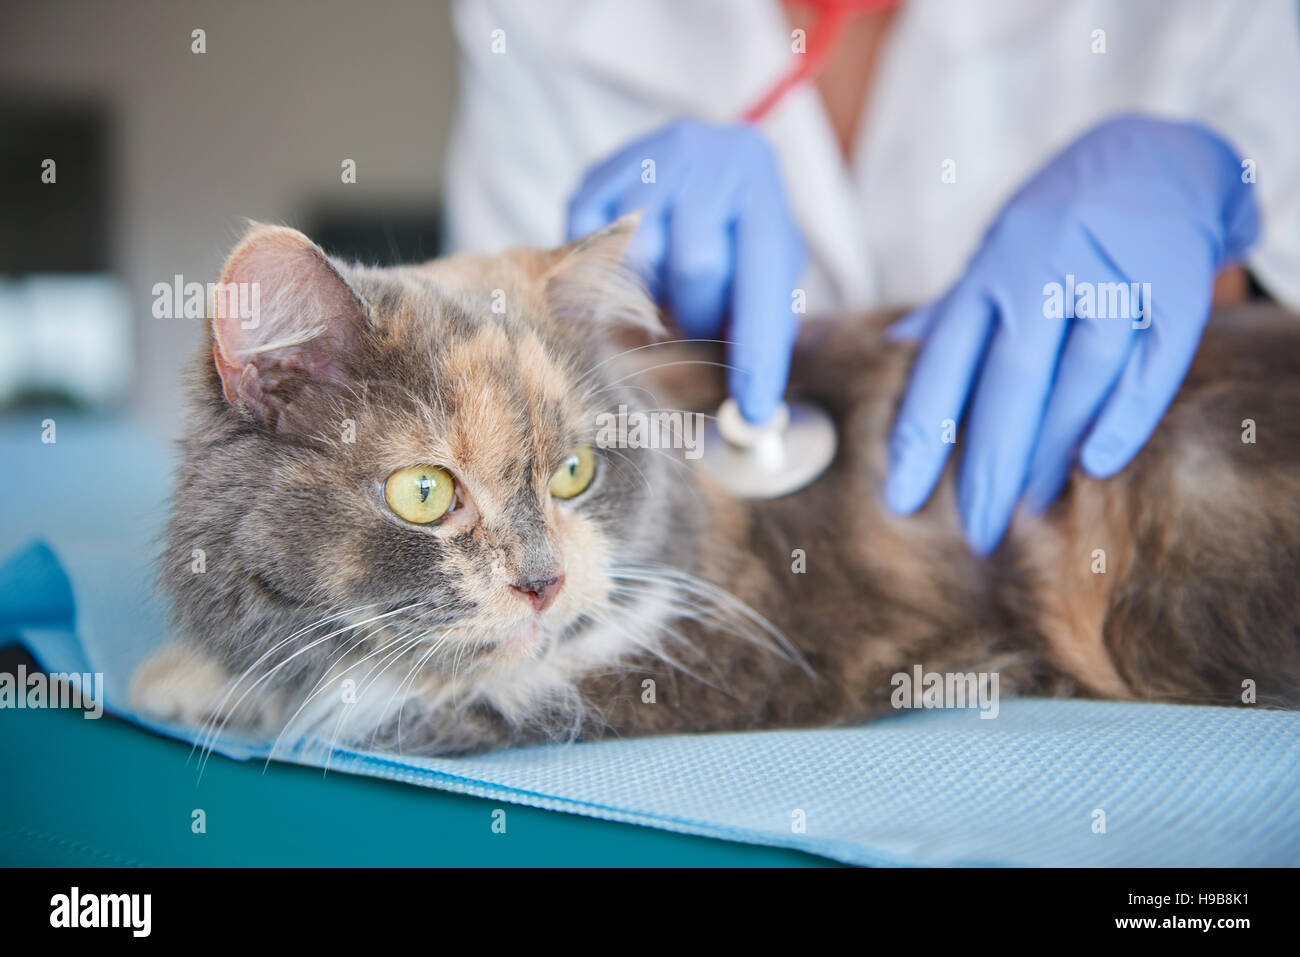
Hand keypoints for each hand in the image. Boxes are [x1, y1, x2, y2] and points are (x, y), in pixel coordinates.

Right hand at [567, 119, 805, 423]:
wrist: (710, 156)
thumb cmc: (742, 232)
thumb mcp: (768, 267)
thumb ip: (761, 323)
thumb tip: (749, 408)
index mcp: (762, 196)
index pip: (761, 286)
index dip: (756, 353)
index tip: (753, 411)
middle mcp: (710, 165)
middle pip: (694, 267)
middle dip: (694, 314)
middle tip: (691, 322)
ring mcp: (649, 162)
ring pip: (637, 257)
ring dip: (646, 296)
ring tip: (658, 293)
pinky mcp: (598, 175)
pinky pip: (589, 242)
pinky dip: (602, 272)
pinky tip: (624, 266)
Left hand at [883, 114, 1259, 554]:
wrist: (1157, 152)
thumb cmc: (1061, 220)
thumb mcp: (997, 251)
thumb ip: (953, 306)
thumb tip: (892, 346)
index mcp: (990, 269)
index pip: (945, 362)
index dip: (921, 433)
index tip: (900, 498)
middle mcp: (1042, 268)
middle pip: (1011, 379)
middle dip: (990, 462)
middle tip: (976, 531)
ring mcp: (1110, 271)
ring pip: (1077, 375)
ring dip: (1053, 449)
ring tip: (1030, 508)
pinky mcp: (1174, 280)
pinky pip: (1151, 358)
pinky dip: (1127, 412)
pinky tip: (1098, 463)